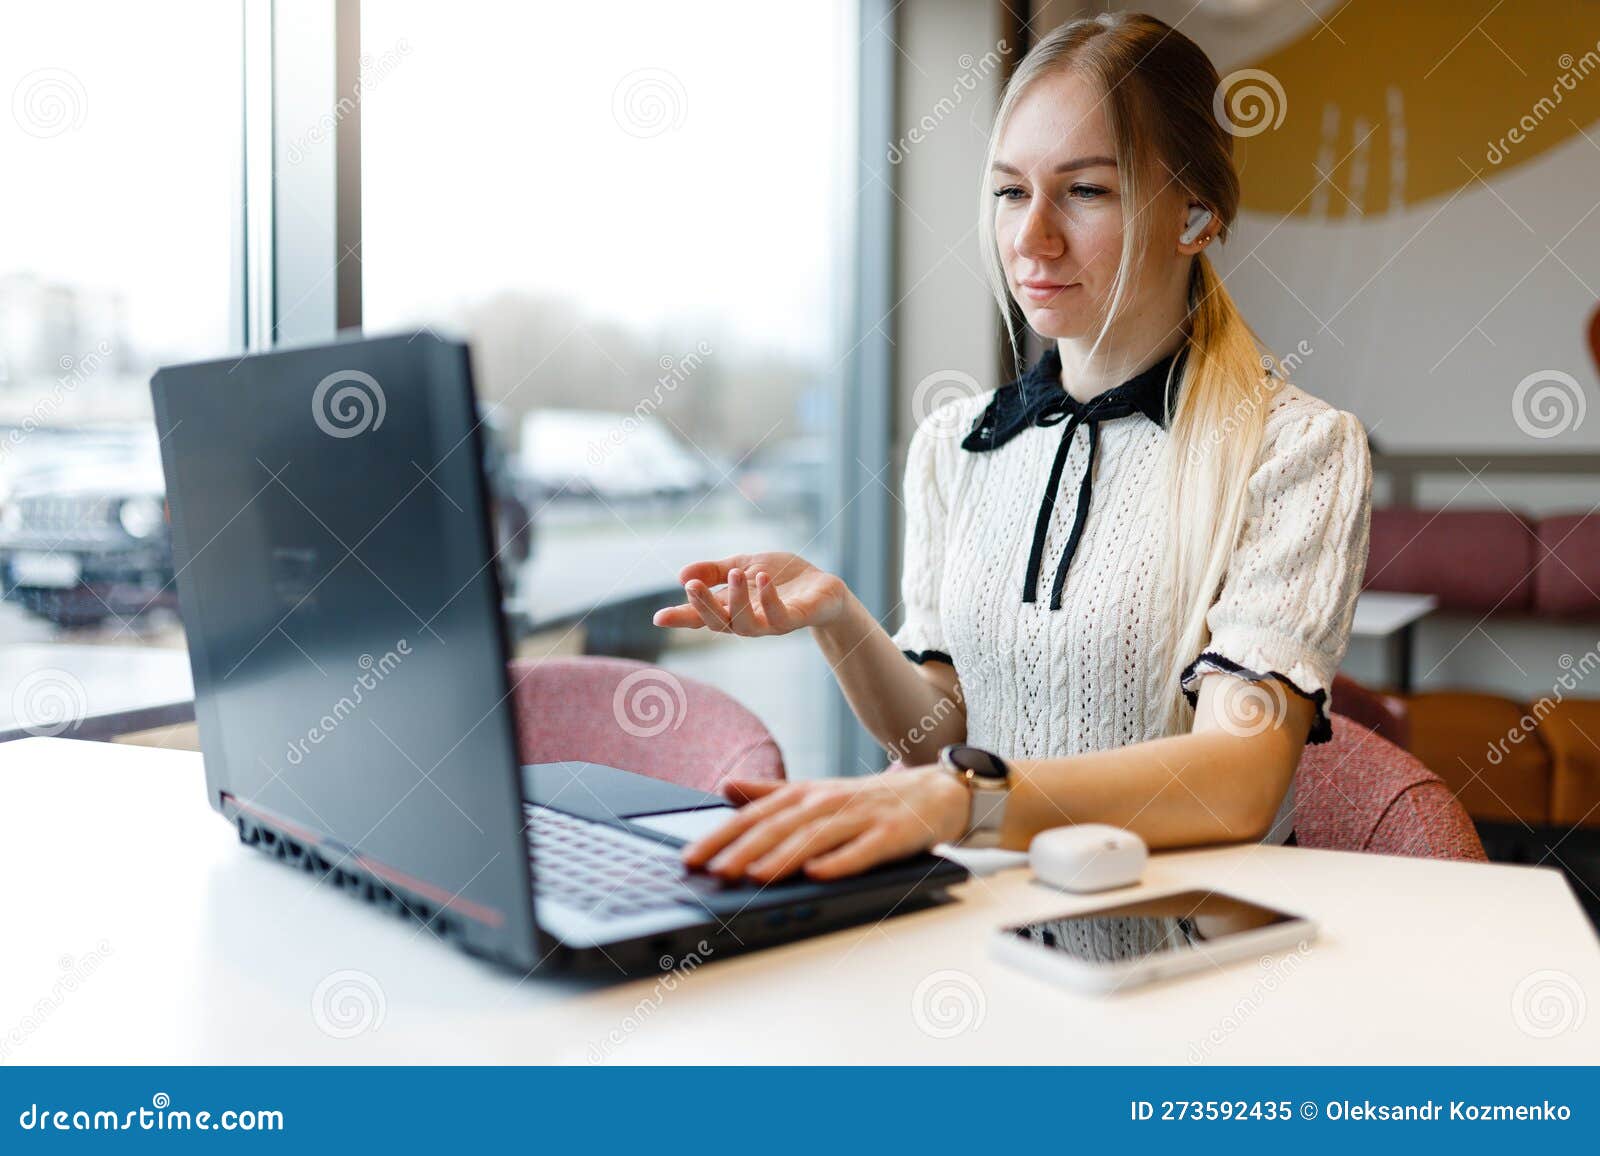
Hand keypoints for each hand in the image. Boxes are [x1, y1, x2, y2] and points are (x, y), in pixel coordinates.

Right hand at [652, 552, 849, 635]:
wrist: (824, 587)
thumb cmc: (782, 579)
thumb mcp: (743, 565)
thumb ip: (714, 571)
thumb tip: (680, 576)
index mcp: (731, 608)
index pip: (701, 616)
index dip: (681, 618)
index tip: (658, 618)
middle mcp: (748, 621)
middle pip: (719, 623)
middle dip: (703, 607)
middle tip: (691, 586)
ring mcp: (771, 624)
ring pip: (747, 625)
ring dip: (737, 600)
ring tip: (734, 574)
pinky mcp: (795, 620)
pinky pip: (779, 617)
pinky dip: (769, 599)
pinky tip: (763, 579)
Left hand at [681, 768, 970, 882]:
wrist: (936, 792)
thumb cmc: (869, 800)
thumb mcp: (817, 793)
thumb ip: (771, 792)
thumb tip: (725, 787)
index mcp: (805, 794)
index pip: (754, 815)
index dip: (720, 835)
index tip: (690, 858)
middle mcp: (829, 802)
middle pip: (779, 826)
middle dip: (742, 849)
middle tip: (712, 872)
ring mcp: (861, 817)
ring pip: (815, 838)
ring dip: (782, 856)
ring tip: (752, 876)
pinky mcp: (892, 834)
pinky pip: (864, 850)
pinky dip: (839, 861)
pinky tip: (817, 874)